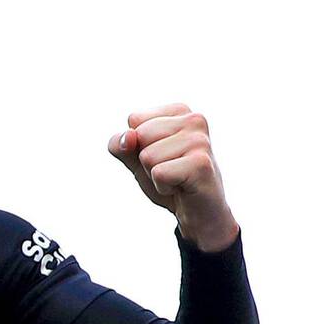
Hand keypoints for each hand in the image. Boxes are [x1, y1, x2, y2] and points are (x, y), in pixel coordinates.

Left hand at [108, 102, 239, 251]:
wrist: (197, 213)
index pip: (134, 120)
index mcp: (179, 111)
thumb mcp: (136, 158)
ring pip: (147, 156)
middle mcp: (194, 119)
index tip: (162, 156)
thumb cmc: (169, 179)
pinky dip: (163, 187)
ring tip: (177, 178)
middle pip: (139, 136)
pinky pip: (158, 173)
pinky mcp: (201, 164)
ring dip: (155, 176)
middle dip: (146, 161)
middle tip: (170, 170)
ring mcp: (200, 141)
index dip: (138, 145)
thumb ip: (122, 144)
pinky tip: (181, 187)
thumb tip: (129, 137)